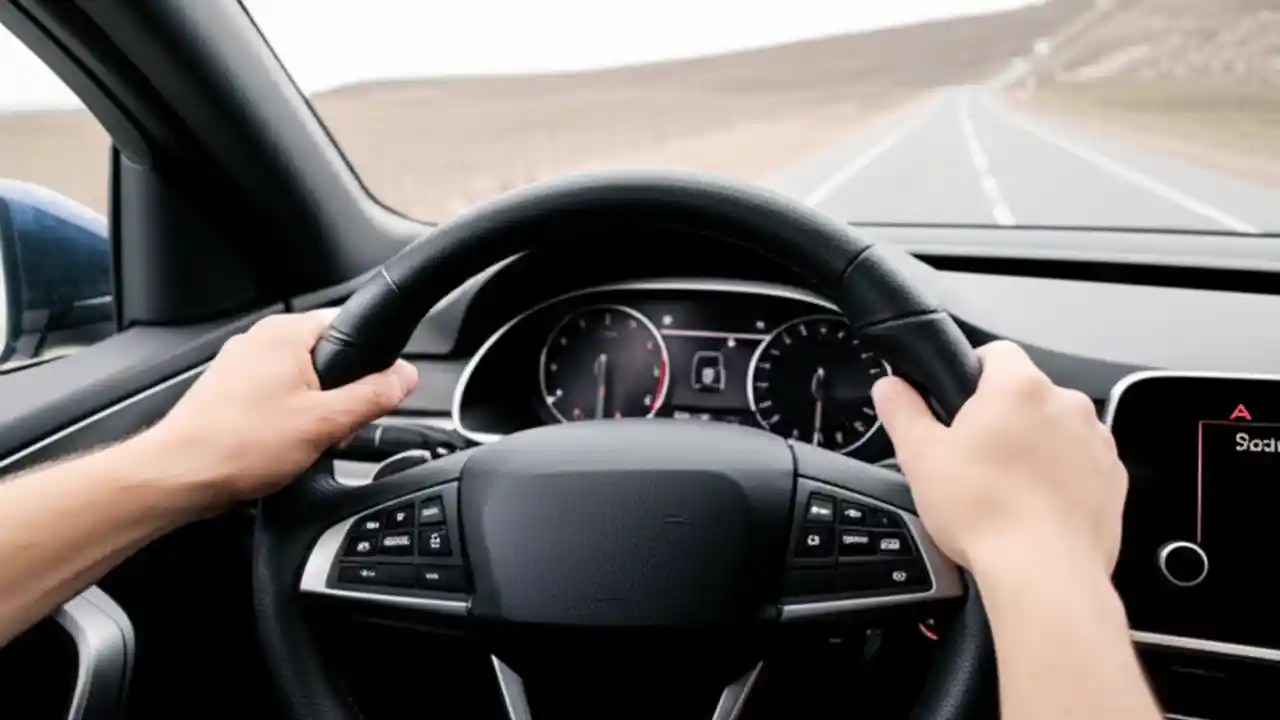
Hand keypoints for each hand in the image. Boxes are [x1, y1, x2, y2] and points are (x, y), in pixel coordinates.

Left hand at [139, 311, 417, 513]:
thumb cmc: (239, 446)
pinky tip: (279, 448)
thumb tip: (405, 376)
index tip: (370, 393)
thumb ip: (373, 395)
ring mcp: (239, 365)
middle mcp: (259, 340)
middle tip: (334, 428)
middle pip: (326, 358)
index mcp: (284, 334)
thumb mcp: (326, 422)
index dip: (369, 363)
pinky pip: (274, 397)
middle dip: (339, 395)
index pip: (348, 326)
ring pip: (300, 381)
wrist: (179, 477)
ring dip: (313, 412)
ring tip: (302, 442)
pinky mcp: (228, 392)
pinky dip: (285, 420)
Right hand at [871, 341, 1126, 578]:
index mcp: (1018, 388)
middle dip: (1002, 416)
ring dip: (1035, 445)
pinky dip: (1061, 476)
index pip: (997, 352)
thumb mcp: (921, 457)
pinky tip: (1035, 506)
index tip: (958, 400)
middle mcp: (1066, 404)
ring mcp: (1097, 442)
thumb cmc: (984, 512)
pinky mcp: (1113, 478)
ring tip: (1005, 487)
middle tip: (973, 455)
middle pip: (1027, 394)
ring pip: (1056, 429)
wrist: (1044, 573)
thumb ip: (902, 411)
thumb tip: (890, 386)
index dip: (972, 370)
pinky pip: (1081, 463)